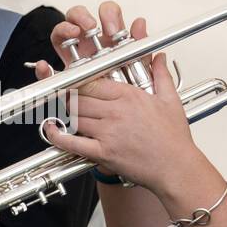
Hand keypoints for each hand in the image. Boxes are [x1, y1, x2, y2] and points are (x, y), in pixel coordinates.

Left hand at [37, 2, 199, 193]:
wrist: (176, 168)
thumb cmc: (173, 139)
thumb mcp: (171, 100)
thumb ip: (161, 75)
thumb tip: (159, 57)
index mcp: (129, 96)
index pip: (93, 81)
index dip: (79, 81)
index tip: (73, 81)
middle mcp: (115, 112)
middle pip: (79, 97)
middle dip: (67, 95)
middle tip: (60, 95)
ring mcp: (107, 132)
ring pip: (74, 116)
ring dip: (63, 113)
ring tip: (56, 110)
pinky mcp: (103, 152)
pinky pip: (72, 142)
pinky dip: (57, 136)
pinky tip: (51, 130)